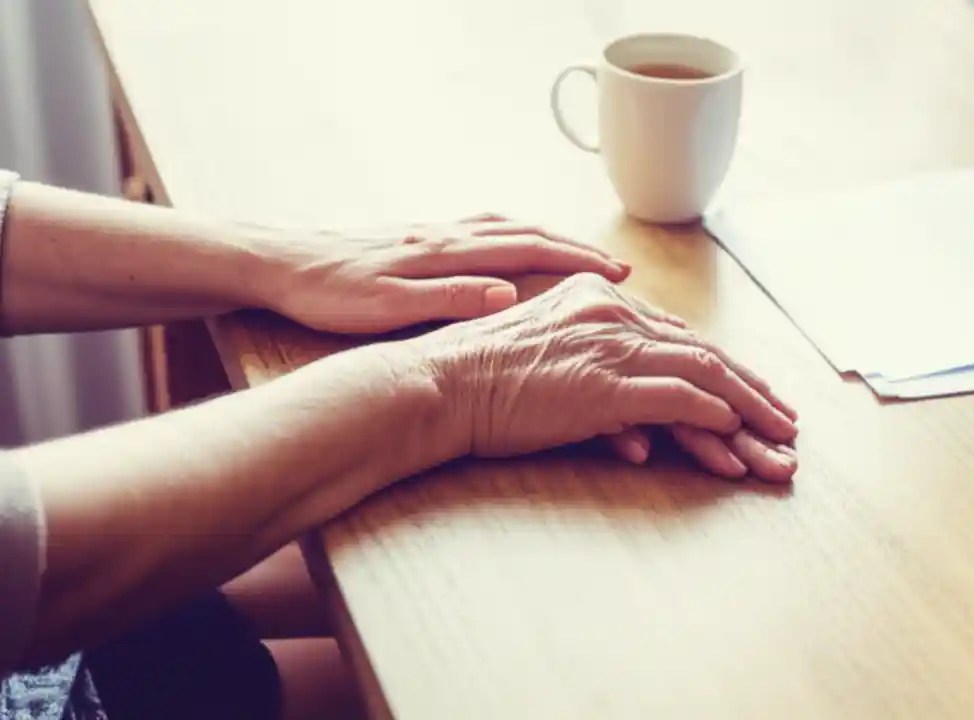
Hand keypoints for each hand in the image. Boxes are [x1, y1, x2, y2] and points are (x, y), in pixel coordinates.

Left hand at [254, 214, 629, 333]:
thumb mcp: (386, 307)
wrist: (279, 261)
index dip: (576, 261)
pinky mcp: (418, 237)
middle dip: (576, 249)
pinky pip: (483, 229)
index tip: (618, 274)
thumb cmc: (328, 293)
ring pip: (507, 227)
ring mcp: (434, 232)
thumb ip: (448, 300)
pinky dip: (515, 235)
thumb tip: (507, 292)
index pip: (528, 250)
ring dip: (550, 239)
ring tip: (581, 258)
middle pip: (528, 232)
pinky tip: (516, 247)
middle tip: (619, 269)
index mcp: (446, 253)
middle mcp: (446, 234)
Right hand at [393, 273, 798, 481]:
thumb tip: (637, 429)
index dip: (722, 368)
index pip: (676, 336)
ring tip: (778, 438)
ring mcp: (609, 346)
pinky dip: (711, 414)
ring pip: (702, 372)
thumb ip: (593, 369)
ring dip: (747, 408)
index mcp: (598, 300)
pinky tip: (735, 433)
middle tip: (786, 420)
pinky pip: (676, 396)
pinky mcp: (603, 382)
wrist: (438, 383)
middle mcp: (612, 314)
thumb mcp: (543, 356)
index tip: (753, 394)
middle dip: (751, 390)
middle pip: (701, 352)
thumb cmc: (479, 378)